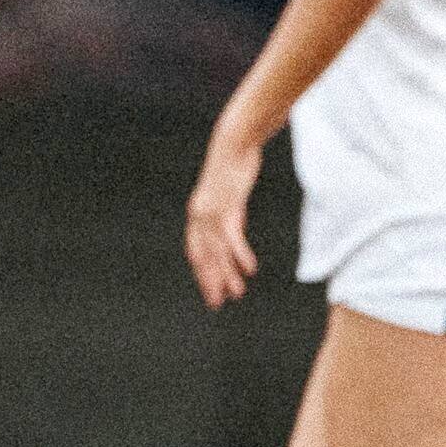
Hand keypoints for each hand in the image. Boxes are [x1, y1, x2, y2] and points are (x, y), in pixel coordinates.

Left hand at [184, 135, 262, 308]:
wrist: (233, 142)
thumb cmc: (232, 168)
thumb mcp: (227, 197)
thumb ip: (228, 217)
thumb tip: (232, 235)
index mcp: (197, 216)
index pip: (197, 252)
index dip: (203, 273)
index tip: (210, 291)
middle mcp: (199, 217)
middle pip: (204, 257)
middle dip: (210, 281)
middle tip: (216, 303)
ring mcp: (212, 212)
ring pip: (218, 251)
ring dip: (226, 274)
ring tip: (235, 294)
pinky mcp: (228, 206)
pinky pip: (233, 236)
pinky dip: (240, 254)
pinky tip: (248, 270)